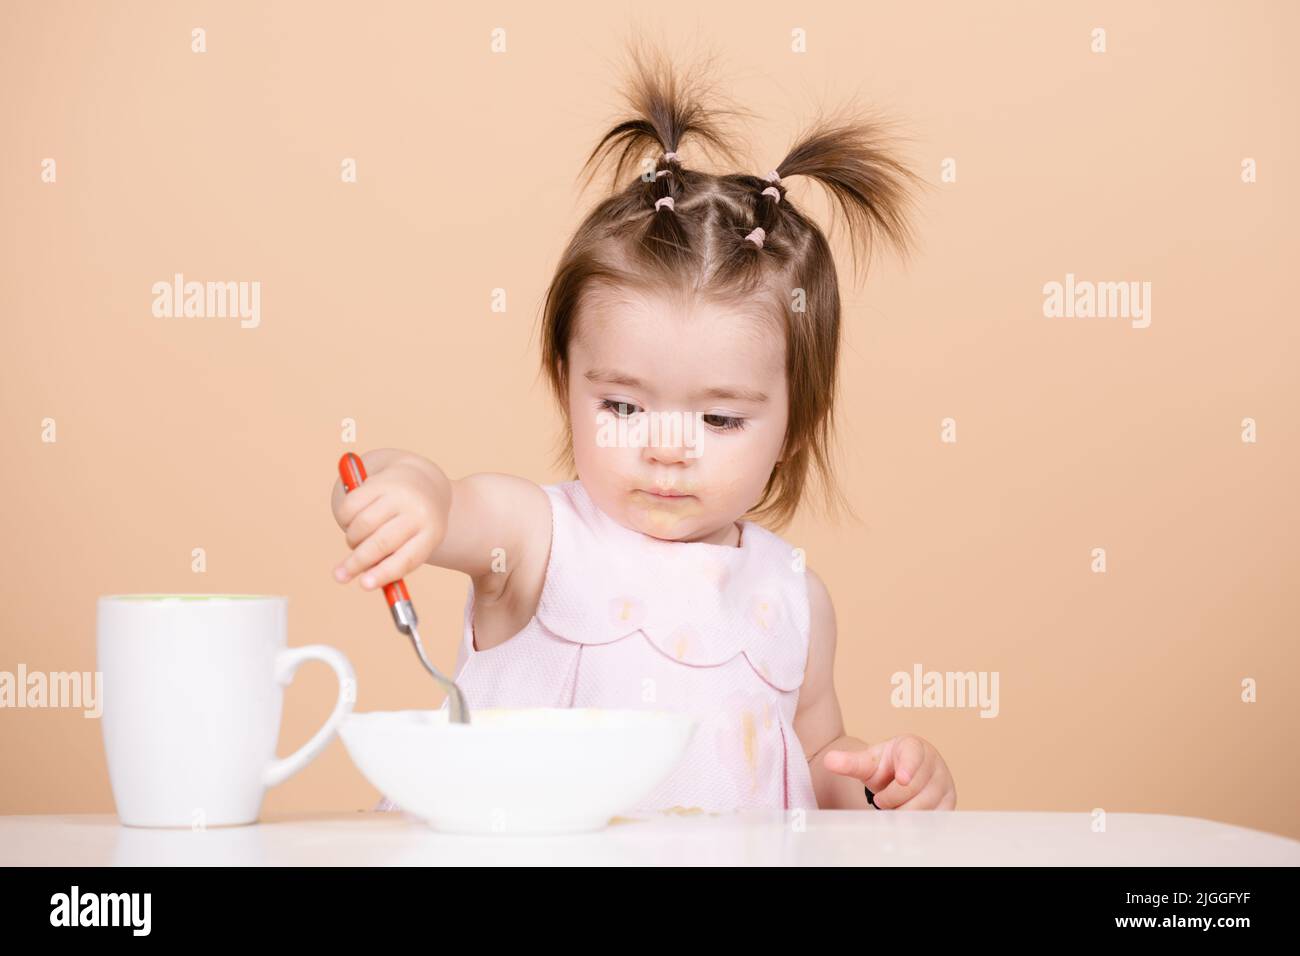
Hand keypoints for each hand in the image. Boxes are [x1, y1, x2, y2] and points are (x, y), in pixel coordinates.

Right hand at [330, 451, 447, 590]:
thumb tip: (365, 581)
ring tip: (356, 542)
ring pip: (363, 525)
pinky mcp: (380, 482)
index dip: (384, 574)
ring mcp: (399, 494)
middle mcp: (418, 511)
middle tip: (340, 576)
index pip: (407, 558)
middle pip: (382, 542)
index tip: (364, 585)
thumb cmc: (414, 525)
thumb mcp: (415, 543)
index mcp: (432, 533)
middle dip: (357, 562)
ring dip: (352, 540)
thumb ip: (392, 563)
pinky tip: (352, 523)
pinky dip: (345, 520)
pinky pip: (351, 505)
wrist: (422, 483)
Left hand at [822, 734, 956, 809]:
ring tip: (893, 805)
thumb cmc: (887, 766)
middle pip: (912, 787)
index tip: (901, 778)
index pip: (912, 755)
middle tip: (881, 800)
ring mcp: (944, 781)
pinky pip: (934, 817)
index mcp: (912, 746)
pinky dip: (916, 821)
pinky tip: (906, 815)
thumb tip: (829, 760)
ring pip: (924, 805)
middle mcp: (933, 761)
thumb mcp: (868, 762)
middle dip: (891, 798)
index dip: (907, 766)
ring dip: (902, 811)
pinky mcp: (949, 801)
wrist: (904, 775)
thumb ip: (850, 762)